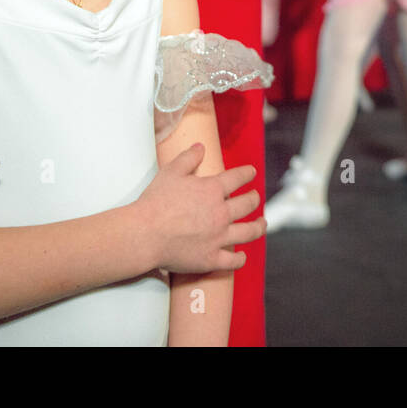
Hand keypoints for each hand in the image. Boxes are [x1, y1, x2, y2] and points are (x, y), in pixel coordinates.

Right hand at [134, 144, 263, 273]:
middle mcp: (221, 213)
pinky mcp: (211, 258)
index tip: (251, 172)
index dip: (247, 173)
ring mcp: (218, 237)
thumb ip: (188, 158)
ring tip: (262, 223)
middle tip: (256, 197)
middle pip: (248, 204)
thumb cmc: (155, 202)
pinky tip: (242, 256)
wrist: (145, 234)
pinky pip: (232, 261)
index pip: (237, 178)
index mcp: (212, 190)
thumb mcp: (170, 172)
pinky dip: (240, 259)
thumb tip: (201, 146)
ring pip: (248, 232)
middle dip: (255, 199)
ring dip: (258, 226)